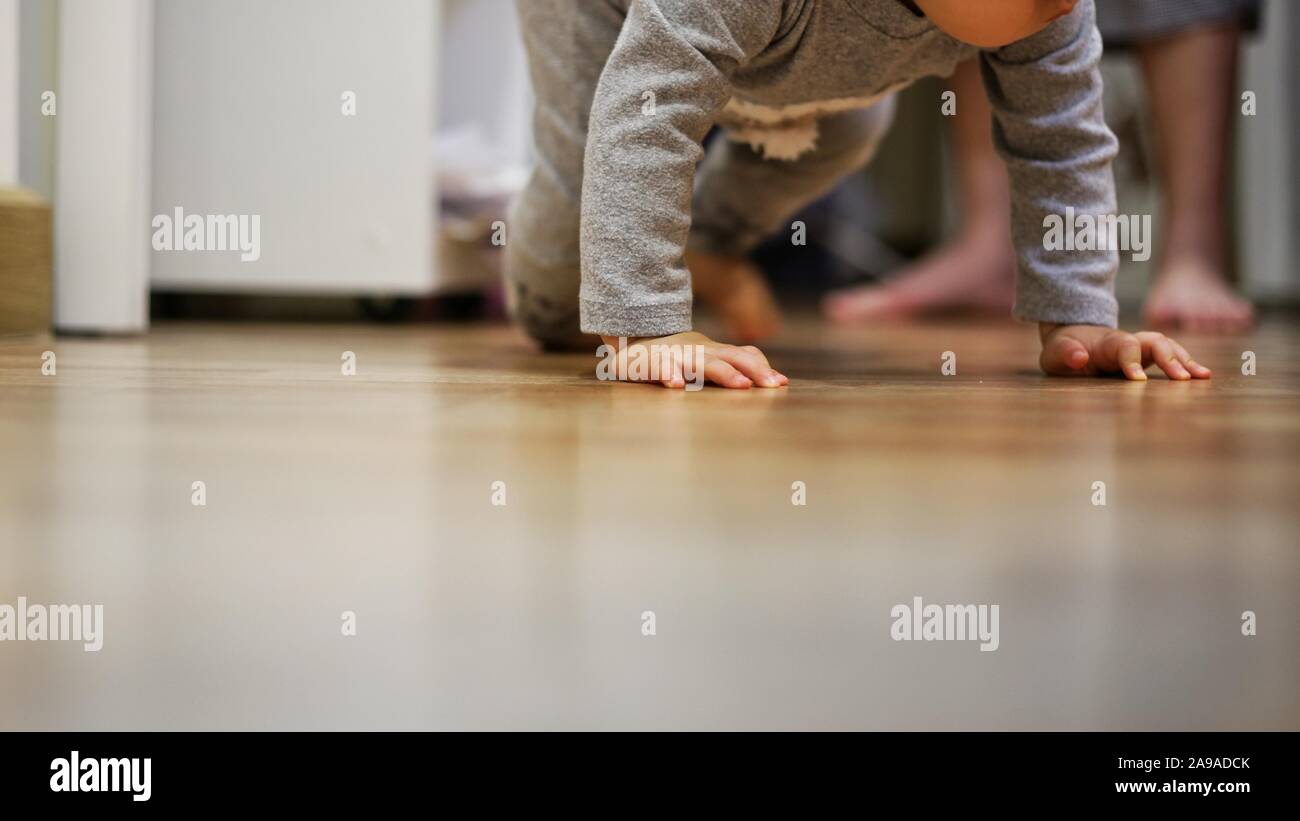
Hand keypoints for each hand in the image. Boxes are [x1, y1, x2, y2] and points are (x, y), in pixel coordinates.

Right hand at [598, 332, 787, 389]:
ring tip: (741, 385)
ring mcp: (675, 356)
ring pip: (701, 363)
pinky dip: (669, 375)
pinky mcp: (650, 363)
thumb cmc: (676, 356)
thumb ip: (735, 361)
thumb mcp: (708, 356)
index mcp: (713, 351)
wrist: (631, 341)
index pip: (743, 355)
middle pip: (730, 357)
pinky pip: (660, 369)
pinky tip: (678, 386)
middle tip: (772, 385)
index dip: (762, 367)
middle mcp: (698, 351)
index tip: (781, 383)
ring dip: (722, 373)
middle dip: (752, 370)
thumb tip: (774, 376)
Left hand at [1039, 324, 1211, 380]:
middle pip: (1155, 342)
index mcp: (1107, 342)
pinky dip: (1187, 365)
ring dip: (1185, 361)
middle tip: (1181, 379)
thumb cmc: (1065, 349)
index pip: (1125, 346)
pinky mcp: (1149, 358)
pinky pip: (1172, 358)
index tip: (1137, 380)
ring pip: (1168, 347)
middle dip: (1169, 359)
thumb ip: (1065, 354)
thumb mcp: (1055, 353)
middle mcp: (1130, 341)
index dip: (1132, 361)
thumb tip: (1079, 357)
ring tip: (1202, 377)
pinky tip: (1202, 377)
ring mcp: (1142, 348)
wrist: (1074, 339)